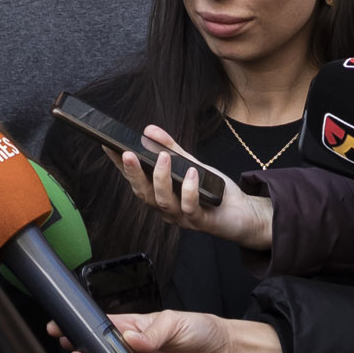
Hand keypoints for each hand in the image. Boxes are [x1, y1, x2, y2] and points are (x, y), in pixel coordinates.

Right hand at [111, 134, 272, 253]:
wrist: (244, 213)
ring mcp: (182, 217)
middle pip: (143, 194)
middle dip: (133, 173)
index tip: (109, 146)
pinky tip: (191, 173)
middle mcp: (167, 208)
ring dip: (160, 178)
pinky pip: (190, 207)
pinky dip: (188, 190)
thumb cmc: (214, 191)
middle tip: (127, 153)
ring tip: (162, 157)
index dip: (120, 165)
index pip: (136, 179)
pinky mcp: (201, 222)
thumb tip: (148, 130)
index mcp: (161, 194)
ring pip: (163, 201)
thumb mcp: (191, 164)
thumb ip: (171, 149)